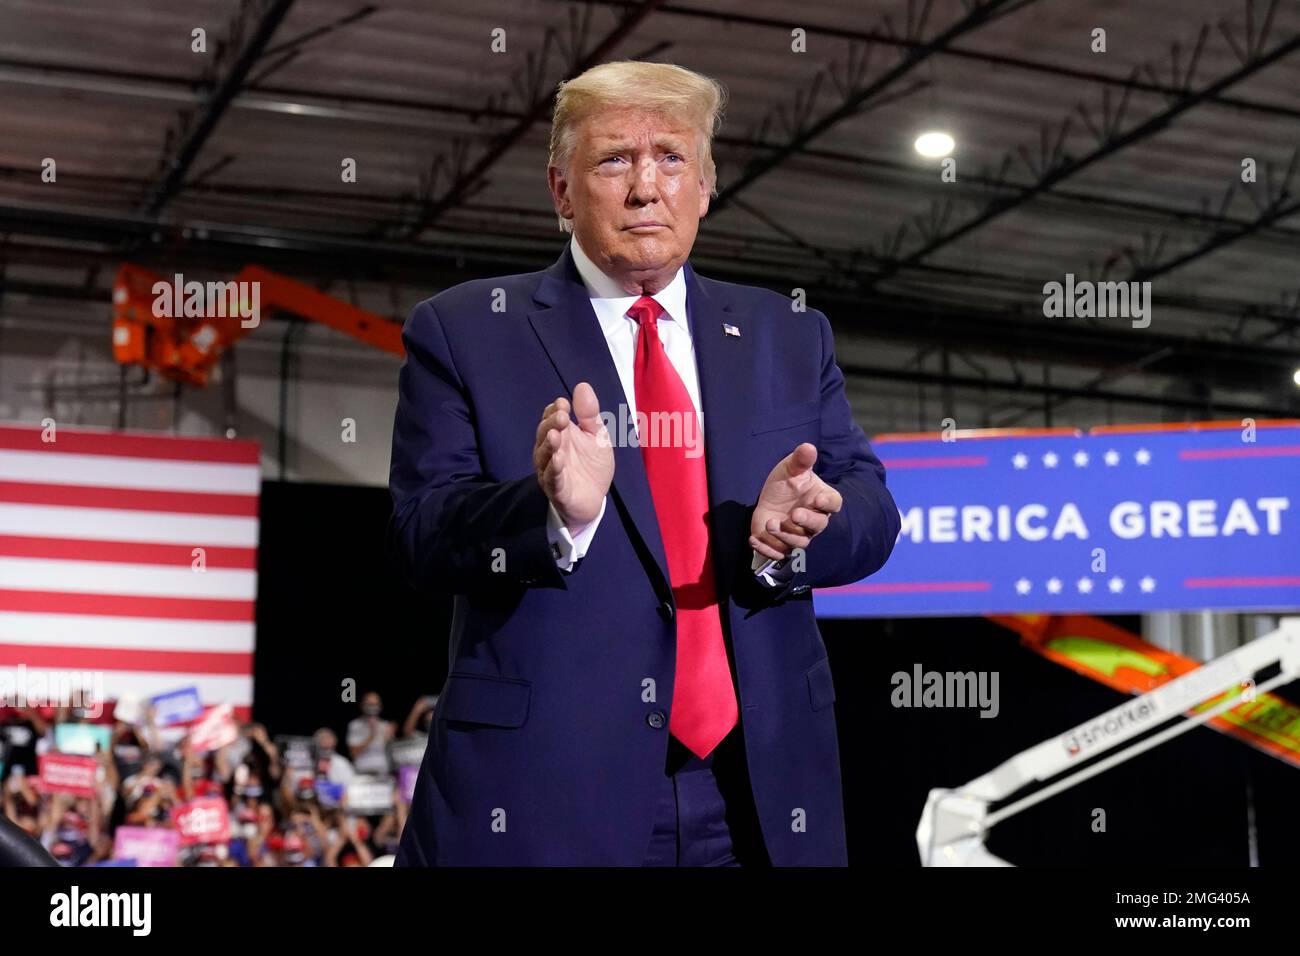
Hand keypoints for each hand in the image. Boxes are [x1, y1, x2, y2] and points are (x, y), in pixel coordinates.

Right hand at [534, 382, 613, 527]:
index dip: (556, 410)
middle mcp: (550, 450)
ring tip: (555, 435)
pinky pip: (552, 478)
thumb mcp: (596, 435)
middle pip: (545, 433)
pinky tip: (557, 459)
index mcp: (560, 434)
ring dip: (549, 445)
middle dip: (552, 424)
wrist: (595, 498)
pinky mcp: (557, 489)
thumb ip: (589, 414)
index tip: (564, 403)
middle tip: (563, 417)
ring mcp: (551, 470)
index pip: (551, 417)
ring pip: (544, 455)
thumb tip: (582, 385)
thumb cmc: (592, 465)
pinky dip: (553, 469)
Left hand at [750, 443, 841, 560]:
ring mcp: (799, 535)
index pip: (833, 503)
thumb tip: (808, 447)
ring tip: (771, 523)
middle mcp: (815, 521)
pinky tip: (754, 539)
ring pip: (799, 542)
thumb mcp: (791, 468)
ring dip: (785, 535)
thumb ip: (801, 460)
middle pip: (818, 525)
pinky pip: (778, 553)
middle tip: (795, 514)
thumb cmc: (787, 482)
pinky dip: (766, 549)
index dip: (827, 503)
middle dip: (807, 521)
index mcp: (822, 499)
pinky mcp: (782, 545)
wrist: (770, 498)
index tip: (818, 498)